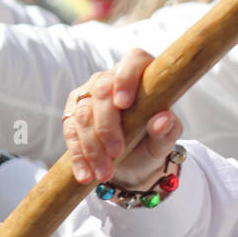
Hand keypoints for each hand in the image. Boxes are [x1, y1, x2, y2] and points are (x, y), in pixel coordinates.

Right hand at [62, 48, 183, 188]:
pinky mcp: (72, 115)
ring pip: (83, 114)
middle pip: (102, 91)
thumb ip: (167, 130)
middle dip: (107, 125)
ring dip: (92, 147)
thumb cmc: (153, 142)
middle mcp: (111, 79)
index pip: (133, 60)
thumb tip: (163, 119)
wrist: (133, 162)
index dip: (126, 78)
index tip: (124, 104)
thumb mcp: (164, 141)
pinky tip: (86, 175)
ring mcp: (89, 95)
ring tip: (105, 173)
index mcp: (142, 75)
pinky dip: (79, 156)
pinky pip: (70, 133)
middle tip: (116, 152)